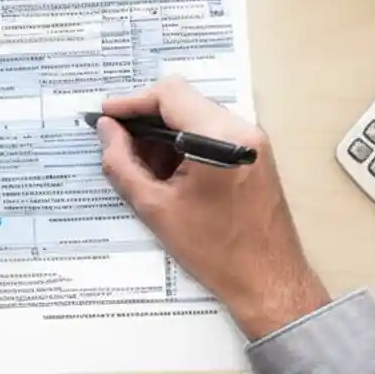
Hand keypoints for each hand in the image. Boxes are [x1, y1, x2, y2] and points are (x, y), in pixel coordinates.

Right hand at [97, 77, 330, 339]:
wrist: (269, 281)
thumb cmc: (213, 251)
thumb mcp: (155, 208)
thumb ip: (122, 163)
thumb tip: (106, 130)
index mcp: (219, 137)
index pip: (169, 93)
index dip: (131, 102)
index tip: (105, 118)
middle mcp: (241, 128)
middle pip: (183, 101)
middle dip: (146, 120)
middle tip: (117, 145)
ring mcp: (253, 140)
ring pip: (196, 116)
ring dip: (165, 135)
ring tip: (141, 168)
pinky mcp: (256, 154)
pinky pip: (212, 133)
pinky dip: (185, 145)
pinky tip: (168, 175)